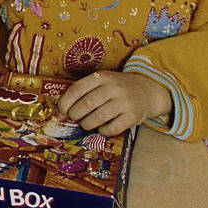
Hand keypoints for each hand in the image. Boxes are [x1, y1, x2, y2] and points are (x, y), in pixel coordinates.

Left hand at [56, 70, 171, 134]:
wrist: (146, 91)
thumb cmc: (117, 88)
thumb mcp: (103, 81)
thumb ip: (85, 91)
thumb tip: (63, 110)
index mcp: (102, 77)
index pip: (78, 88)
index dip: (66, 101)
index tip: (61, 110)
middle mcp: (114, 87)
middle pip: (87, 103)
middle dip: (75, 114)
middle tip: (73, 118)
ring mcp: (124, 102)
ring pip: (98, 117)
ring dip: (87, 124)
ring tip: (86, 124)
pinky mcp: (132, 116)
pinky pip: (112, 128)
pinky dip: (103, 131)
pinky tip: (102, 128)